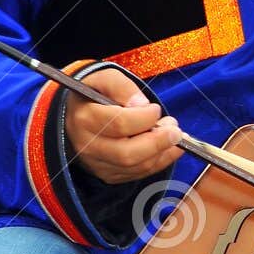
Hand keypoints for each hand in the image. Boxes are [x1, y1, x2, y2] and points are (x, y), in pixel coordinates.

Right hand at [64, 67, 182, 184]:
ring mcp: (97, 164)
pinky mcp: (108, 175)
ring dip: (162, 153)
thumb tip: (142, 105)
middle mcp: (88, 146)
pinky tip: (170, 148)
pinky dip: (159, 162)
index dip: (144, 118)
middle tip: (176, 130)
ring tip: (175, 135)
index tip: (155, 109)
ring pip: (135, 167)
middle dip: (158, 142)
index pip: (119, 124)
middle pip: (128, 153)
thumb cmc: (95, 94)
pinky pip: (138, 174)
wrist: (77, 115)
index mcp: (85, 119)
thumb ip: (122, 87)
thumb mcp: (105, 78)